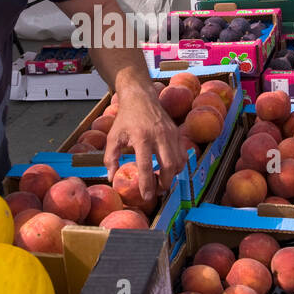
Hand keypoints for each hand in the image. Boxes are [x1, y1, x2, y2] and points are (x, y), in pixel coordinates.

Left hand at [103, 85, 186, 203]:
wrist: (141, 97)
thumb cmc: (125, 118)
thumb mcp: (113, 137)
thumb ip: (110, 158)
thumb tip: (111, 177)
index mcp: (141, 138)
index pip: (145, 166)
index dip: (146, 183)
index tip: (147, 196)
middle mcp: (159, 136)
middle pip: (168, 166)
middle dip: (164, 183)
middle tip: (157, 191)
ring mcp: (171, 134)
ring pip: (178, 161)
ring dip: (172, 175)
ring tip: (162, 181)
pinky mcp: (177, 133)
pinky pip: (183, 154)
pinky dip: (178, 165)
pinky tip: (169, 168)